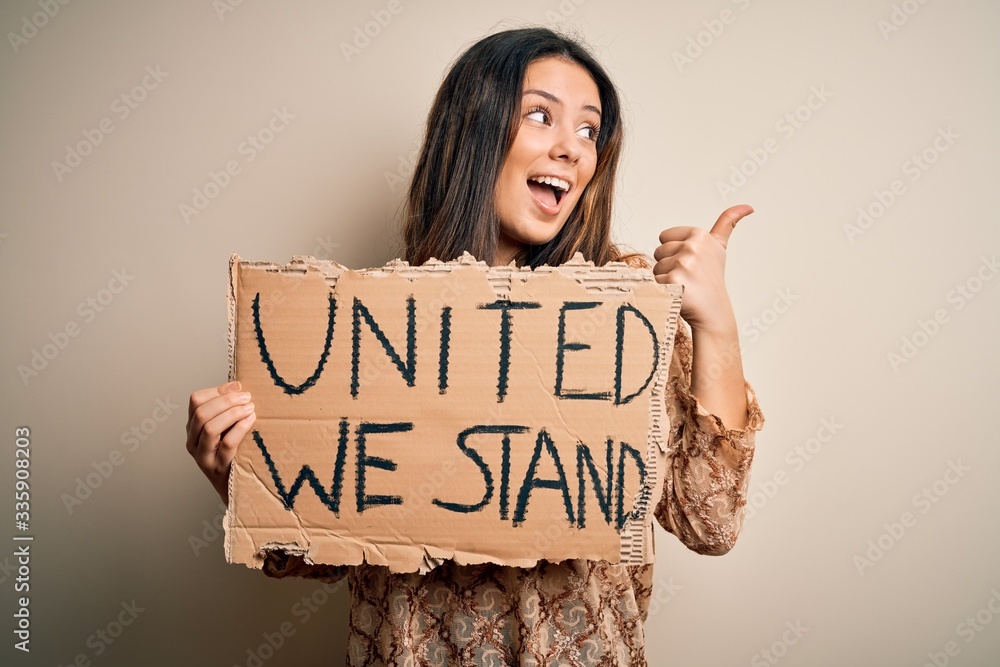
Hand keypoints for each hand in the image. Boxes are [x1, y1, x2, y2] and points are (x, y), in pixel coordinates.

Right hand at [185, 380, 255, 504]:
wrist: (237, 490)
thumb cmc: (234, 455)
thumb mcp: (227, 429)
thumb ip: (228, 410)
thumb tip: (238, 386)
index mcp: (193, 428)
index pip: (196, 401)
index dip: (218, 391)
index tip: (239, 387)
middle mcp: (193, 442)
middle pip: (202, 412)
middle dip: (227, 400)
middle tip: (248, 397)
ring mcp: (203, 457)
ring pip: (210, 427)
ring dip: (232, 413)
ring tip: (250, 408)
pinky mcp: (217, 469)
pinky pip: (226, 444)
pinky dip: (240, 428)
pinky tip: (251, 421)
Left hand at [652, 204, 753, 332]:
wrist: (713, 311)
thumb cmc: (712, 279)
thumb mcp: (720, 247)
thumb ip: (727, 223)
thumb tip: (748, 206)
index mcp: (700, 234)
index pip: (664, 237)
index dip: (674, 251)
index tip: (691, 262)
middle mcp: (692, 247)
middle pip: (658, 252)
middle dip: (669, 265)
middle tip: (688, 277)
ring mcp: (683, 264)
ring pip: (655, 267)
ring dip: (665, 278)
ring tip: (685, 285)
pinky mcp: (673, 281)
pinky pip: (654, 282)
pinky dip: (662, 290)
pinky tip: (678, 294)